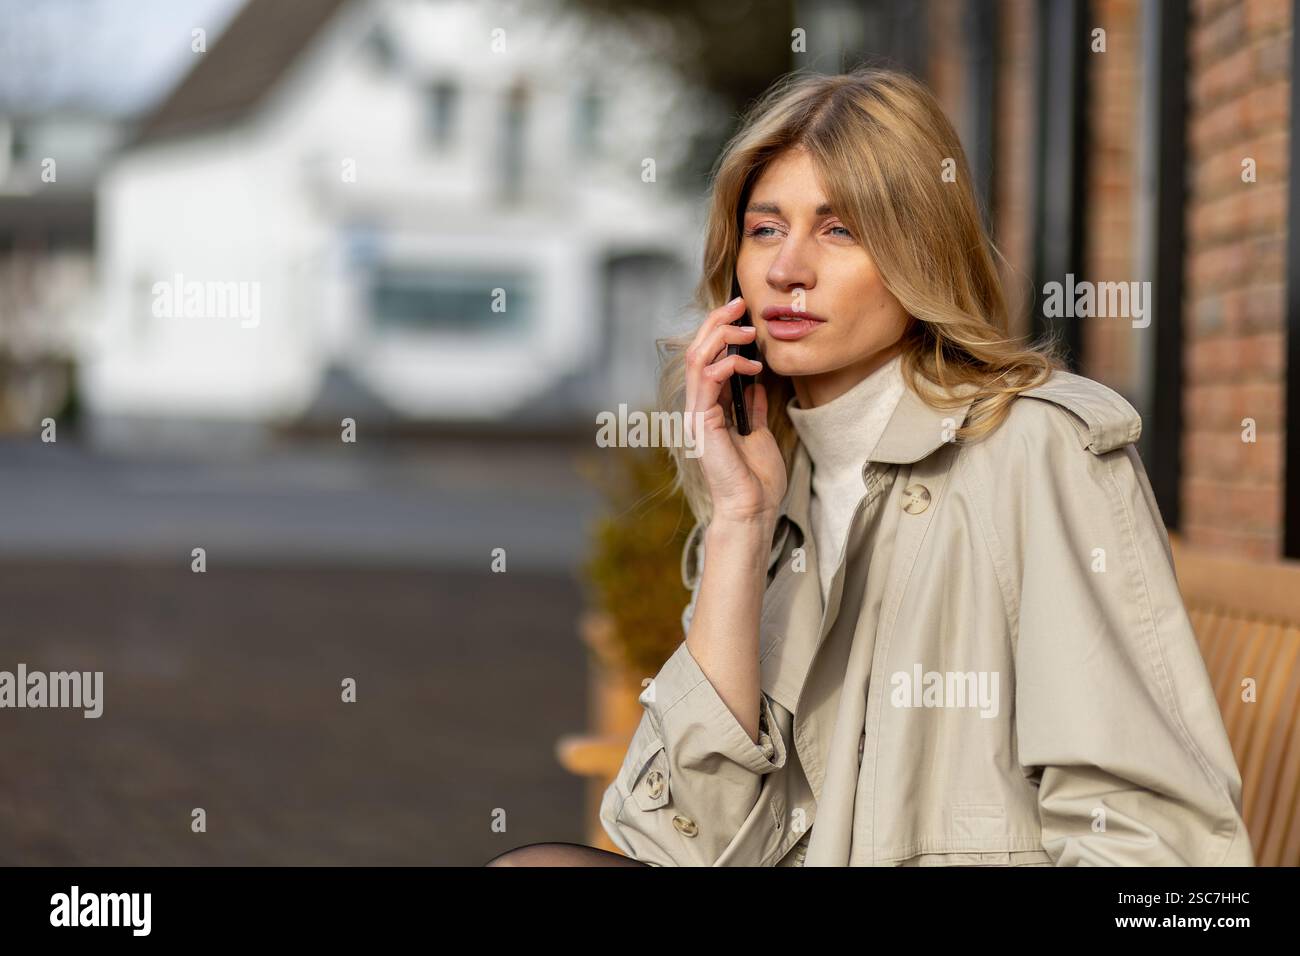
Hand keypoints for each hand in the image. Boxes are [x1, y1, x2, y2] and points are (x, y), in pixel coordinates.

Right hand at [683, 296, 785, 526]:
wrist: (752, 509)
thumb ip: (752, 407)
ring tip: (748, 330)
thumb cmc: (756, 480)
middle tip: (740, 304)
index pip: (706, 358)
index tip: (743, 314)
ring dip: (722, 337)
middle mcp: (697, 408)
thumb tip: (756, 383)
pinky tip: (752, 365)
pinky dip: (728, 364)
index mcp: (708, 409)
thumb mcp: (759, 433)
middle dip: (717, 322)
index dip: (720, 331)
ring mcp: (696, 415)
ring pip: (697, 358)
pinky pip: (707, 379)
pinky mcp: (702, 422)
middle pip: (697, 350)